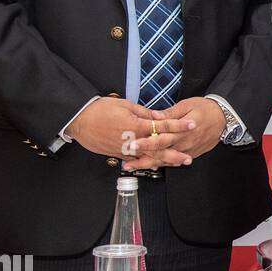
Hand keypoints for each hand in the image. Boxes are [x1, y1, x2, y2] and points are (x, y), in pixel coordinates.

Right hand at [67, 96, 189, 159]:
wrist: (79, 120)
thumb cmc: (100, 109)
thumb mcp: (125, 105)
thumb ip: (143, 113)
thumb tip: (158, 116)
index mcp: (136, 125)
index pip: (162, 126)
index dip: (179, 125)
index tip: (192, 125)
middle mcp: (132, 140)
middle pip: (158, 148)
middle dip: (175, 154)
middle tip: (188, 158)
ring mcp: (125, 149)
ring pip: (148, 157)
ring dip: (163, 161)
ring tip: (177, 164)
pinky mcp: (117, 154)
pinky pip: (135, 160)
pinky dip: (146, 163)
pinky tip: (155, 166)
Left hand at [124, 97, 224, 169]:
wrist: (224, 118)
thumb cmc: (206, 109)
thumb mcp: (188, 105)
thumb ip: (170, 113)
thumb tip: (154, 116)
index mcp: (182, 130)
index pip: (161, 138)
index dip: (146, 143)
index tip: (132, 145)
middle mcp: (184, 143)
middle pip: (161, 154)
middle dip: (143, 160)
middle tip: (126, 164)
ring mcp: (188, 150)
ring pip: (166, 160)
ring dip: (149, 165)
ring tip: (133, 167)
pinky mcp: (191, 154)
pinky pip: (175, 162)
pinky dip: (163, 165)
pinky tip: (151, 167)